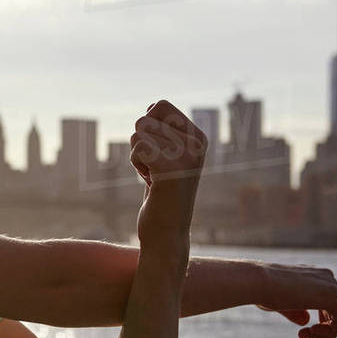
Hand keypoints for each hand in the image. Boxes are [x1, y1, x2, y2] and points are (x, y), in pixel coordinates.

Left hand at [132, 100, 208, 249]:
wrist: (167, 232)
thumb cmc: (162, 192)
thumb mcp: (169, 155)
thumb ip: (165, 131)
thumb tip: (153, 106)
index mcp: (200, 136)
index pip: (160, 105)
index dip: (148, 129)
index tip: (160, 154)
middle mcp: (197, 143)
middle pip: (145, 118)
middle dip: (141, 143)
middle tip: (156, 168)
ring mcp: (186, 154)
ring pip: (138, 134)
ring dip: (138, 156)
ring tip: (156, 176)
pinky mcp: (170, 166)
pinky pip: (136, 149)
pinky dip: (137, 166)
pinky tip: (152, 183)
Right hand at [255, 262, 336, 337]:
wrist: (256, 282)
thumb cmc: (261, 291)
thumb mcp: (280, 303)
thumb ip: (295, 311)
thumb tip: (306, 321)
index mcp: (312, 276)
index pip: (327, 306)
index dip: (319, 327)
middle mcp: (325, 277)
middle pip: (335, 314)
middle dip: (321, 335)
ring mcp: (331, 285)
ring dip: (323, 336)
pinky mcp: (334, 296)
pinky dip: (329, 334)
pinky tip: (310, 333)